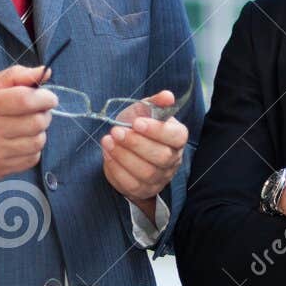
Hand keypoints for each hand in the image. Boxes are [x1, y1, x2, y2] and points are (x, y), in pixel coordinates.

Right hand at [0, 65, 56, 191]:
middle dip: (44, 113)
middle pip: (37, 121)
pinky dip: (32, 149)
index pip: (26, 100)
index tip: (49, 97)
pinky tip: (20, 142)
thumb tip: (44, 71)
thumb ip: (14, 77)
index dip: (45, 97)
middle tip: (37, 111)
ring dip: (39, 132)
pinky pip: (33, 158)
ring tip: (26, 127)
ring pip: (38, 141)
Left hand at [101, 91, 188, 220]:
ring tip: (108, 142)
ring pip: (145, 173)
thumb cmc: (137, 126)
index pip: (175, 137)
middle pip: (160, 157)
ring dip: (123, 156)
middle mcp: (173, 160)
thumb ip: (156, 102)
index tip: (136, 123)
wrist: (125, 145)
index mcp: (177, 138)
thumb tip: (167, 96)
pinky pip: (130, 184)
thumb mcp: (144, 110)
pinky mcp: (143, 190)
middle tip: (117, 132)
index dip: (157, 131)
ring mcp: (159, 178)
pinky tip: (108, 155)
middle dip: (136, 144)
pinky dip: (116, 169)